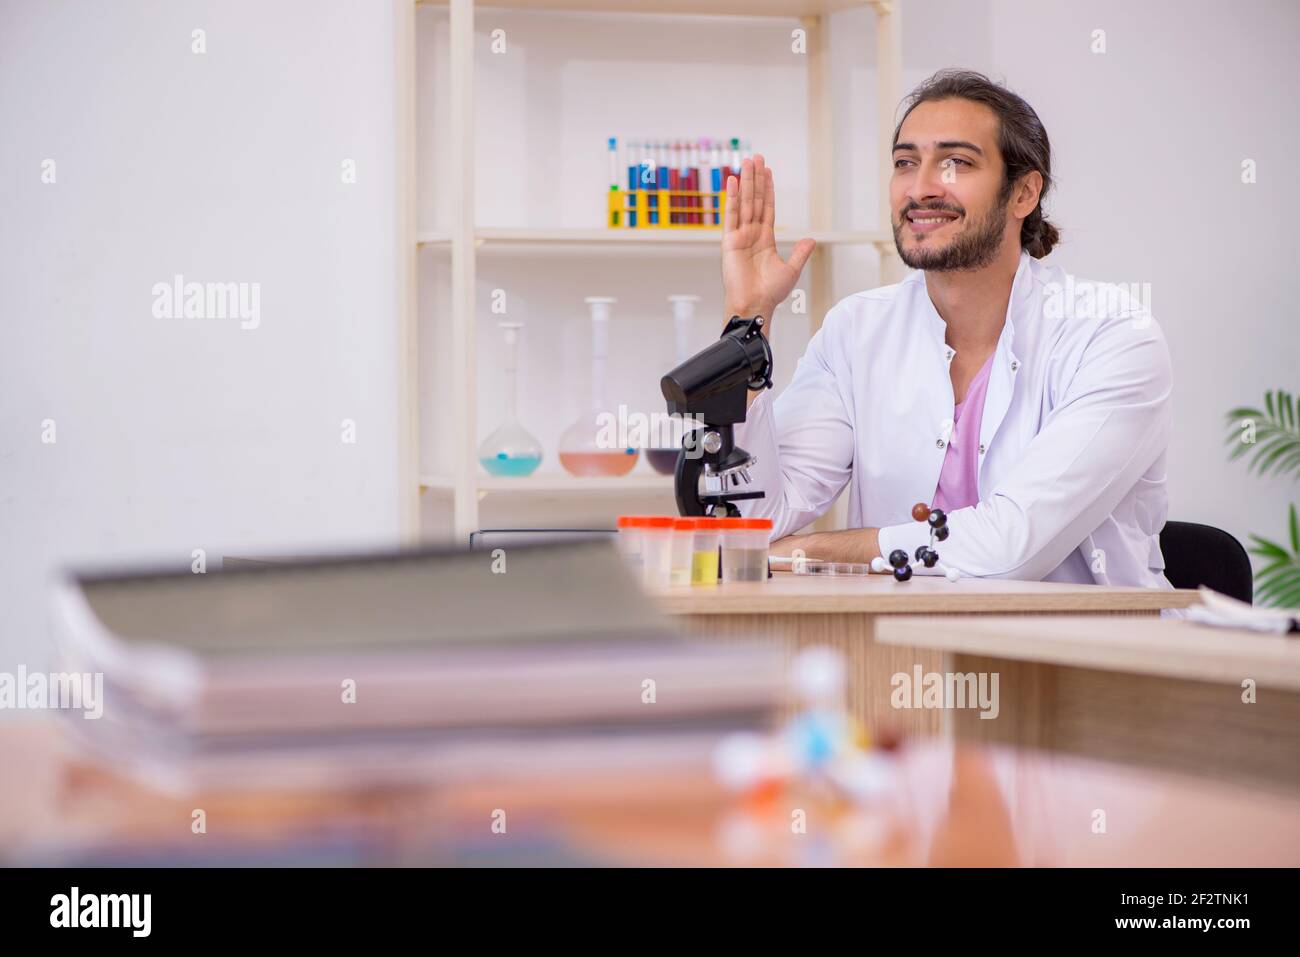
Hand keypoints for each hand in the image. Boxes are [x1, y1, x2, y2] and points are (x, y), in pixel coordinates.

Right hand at [722, 154, 814, 329]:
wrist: (755, 304)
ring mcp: (740, 236)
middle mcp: (751, 234)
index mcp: (765, 238)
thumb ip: (800, 252)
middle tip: (756, 157)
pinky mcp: (730, 241)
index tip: (767, 171)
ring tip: (746, 161)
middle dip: (756, 178)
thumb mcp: (791, 269)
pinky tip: (732, 181)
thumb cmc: (770, 292)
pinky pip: (731, 215)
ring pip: (744, 202)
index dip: (768, 188)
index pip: (767, 207)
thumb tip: (811, 239)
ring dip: (745, 181)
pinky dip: (732, 197)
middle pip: (755, 199)